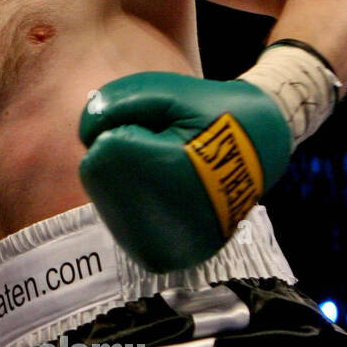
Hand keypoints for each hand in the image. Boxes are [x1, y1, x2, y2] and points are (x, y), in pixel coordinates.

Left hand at [78, 72, 290, 271]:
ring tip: (171, 173)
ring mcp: (162, 242)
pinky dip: (133, 203)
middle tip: (169, 150)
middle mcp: (164, 216)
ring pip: (106, 198)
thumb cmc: (210, 112)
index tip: (165, 132)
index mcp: (169, 171)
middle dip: (123, 154)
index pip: (104, 147)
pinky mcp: (159, 256)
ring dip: (126, 179)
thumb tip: (83, 134)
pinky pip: (119, 220)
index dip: (129, 128)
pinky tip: (166, 195)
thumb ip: (114, 102)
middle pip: (98, 174)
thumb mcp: (165, 90)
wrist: (262, 148)